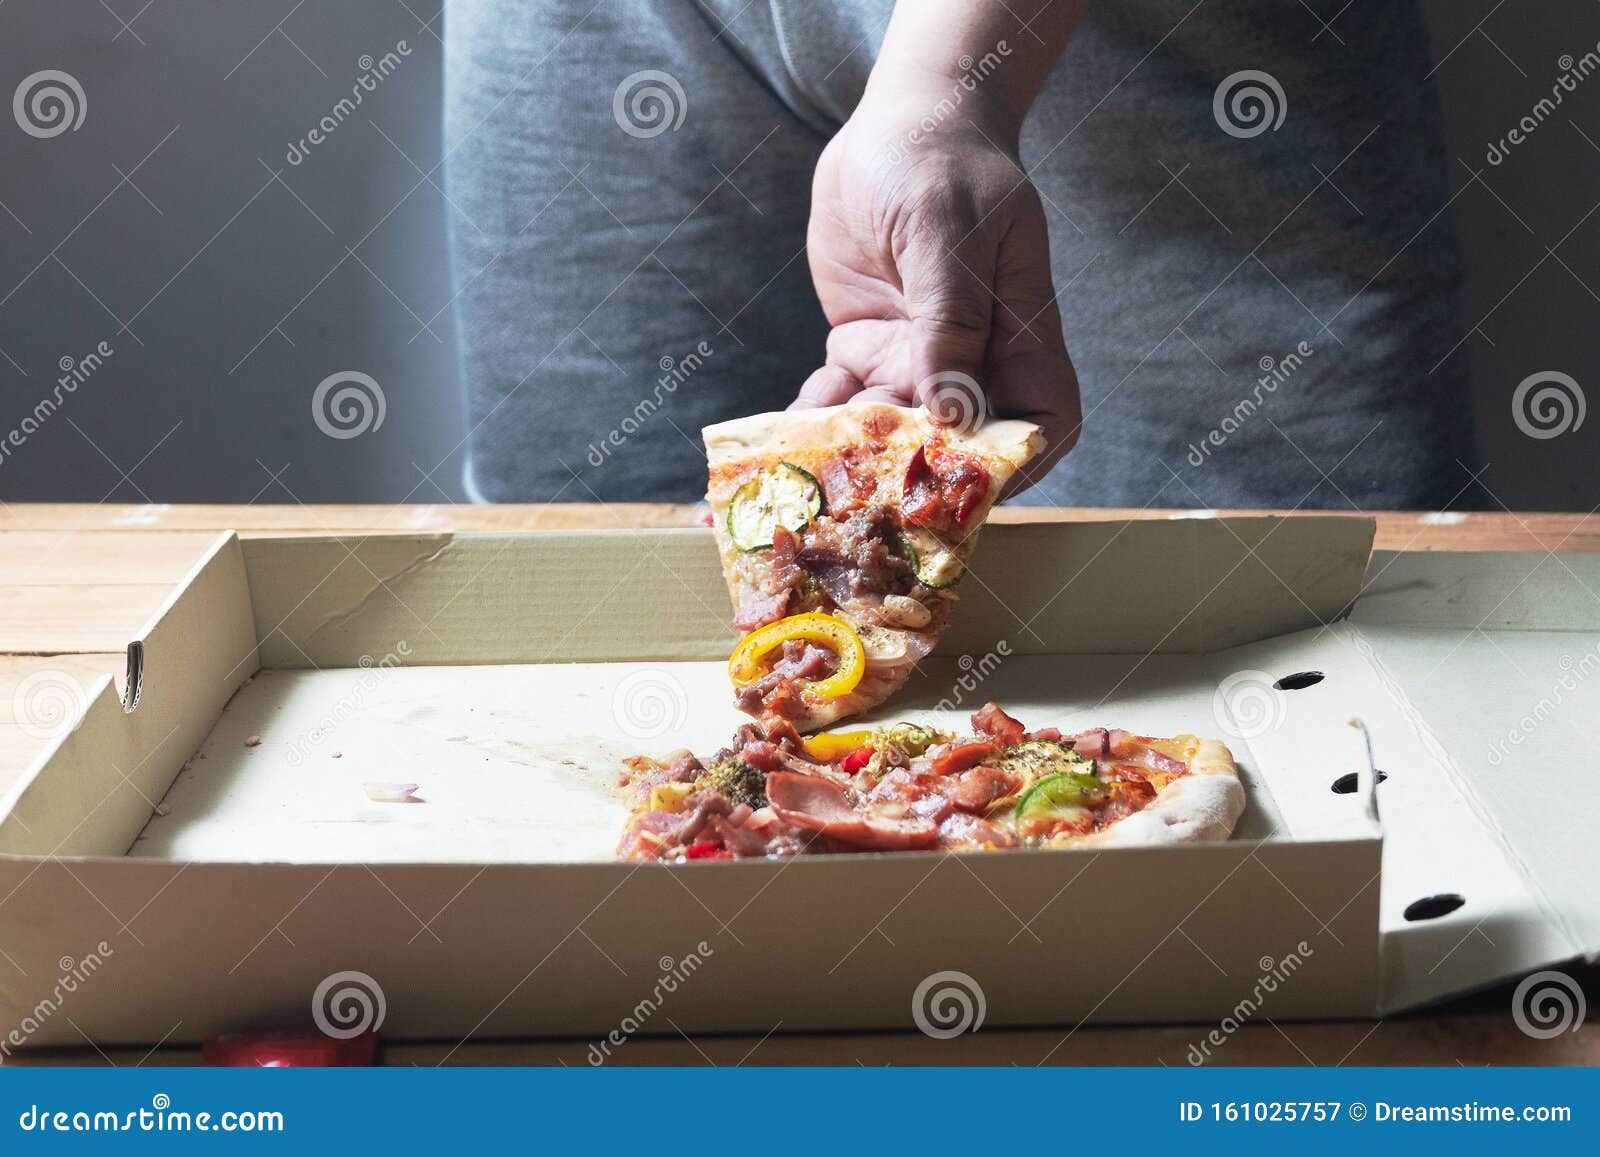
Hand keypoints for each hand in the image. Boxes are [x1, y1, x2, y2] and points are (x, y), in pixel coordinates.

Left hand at [792, 88, 1080, 489]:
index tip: (968, 485)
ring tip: (812, 460)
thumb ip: (949, 321)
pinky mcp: (866, 345)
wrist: (897, 124)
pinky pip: (842, 399)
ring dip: (854, 448)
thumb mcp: (946, 232)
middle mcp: (972, 356)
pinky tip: (787, 427)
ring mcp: (917, 355)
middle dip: (911, 466)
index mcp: (1019, 332)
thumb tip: (952, 410)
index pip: (1043, 419)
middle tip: (862, 481)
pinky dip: (816, 417)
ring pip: (892, 428)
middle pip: (956, 440)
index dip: (1019, 462)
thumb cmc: (941, 162)